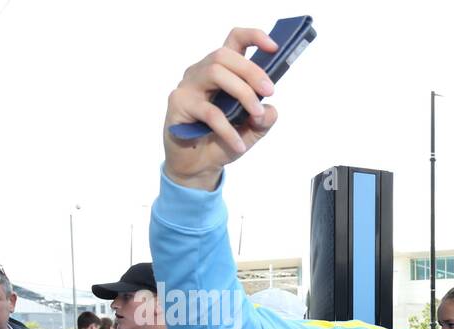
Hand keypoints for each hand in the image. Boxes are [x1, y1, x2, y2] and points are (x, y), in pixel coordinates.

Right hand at [163, 28, 280, 189]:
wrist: (197, 166)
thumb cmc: (221, 140)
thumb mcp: (251, 130)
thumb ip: (264, 118)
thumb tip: (269, 109)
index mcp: (222, 72)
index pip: (233, 42)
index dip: (253, 37)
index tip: (274, 46)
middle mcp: (202, 73)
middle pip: (224, 55)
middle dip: (251, 71)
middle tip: (270, 91)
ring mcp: (188, 87)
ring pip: (215, 73)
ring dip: (242, 93)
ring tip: (255, 115)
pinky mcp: (178, 105)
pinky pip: (208, 112)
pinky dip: (228, 130)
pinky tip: (239, 145)